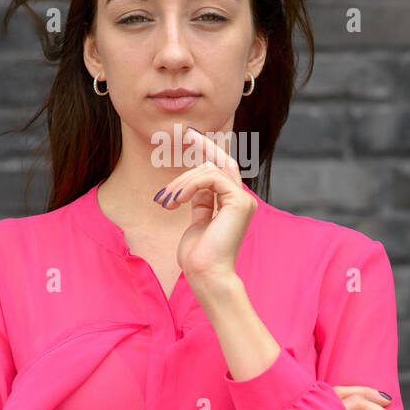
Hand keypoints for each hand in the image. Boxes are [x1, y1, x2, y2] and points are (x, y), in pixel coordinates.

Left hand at [154, 127, 254, 286]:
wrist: (207, 275)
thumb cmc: (199, 256)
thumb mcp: (197, 223)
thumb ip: (200, 203)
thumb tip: (194, 187)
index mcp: (231, 204)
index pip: (221, 169)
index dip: (207, 149)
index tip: (192, 134)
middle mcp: (241, 200)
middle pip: (220, 162)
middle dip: (203, 145)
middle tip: (183, 134)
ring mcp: (243, 200)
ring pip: (209, 171)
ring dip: (182, 182)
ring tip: (166, 200)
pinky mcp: (239, 202)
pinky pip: (211, 179)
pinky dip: (189, 186)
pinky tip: (175, 201)